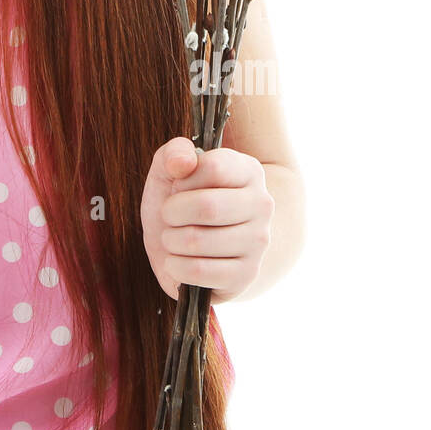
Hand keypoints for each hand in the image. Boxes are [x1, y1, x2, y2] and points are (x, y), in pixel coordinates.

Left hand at [140, 135, 273, 303]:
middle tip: (169, 216)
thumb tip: (183, 162)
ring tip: (173, 238)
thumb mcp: (170, 171)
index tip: (177, 188)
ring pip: (198, 241)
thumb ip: (172, 155)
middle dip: (172, 213)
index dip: (182, 180)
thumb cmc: (182, 201)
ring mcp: (258, 242)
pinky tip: (176, 261)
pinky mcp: (246, 274)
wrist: (195, 245)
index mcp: (248, 171)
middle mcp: (262, 205)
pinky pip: (199, 272)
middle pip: (207, 207)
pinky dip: (176, 267)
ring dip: (171, 240)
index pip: (213, 167)